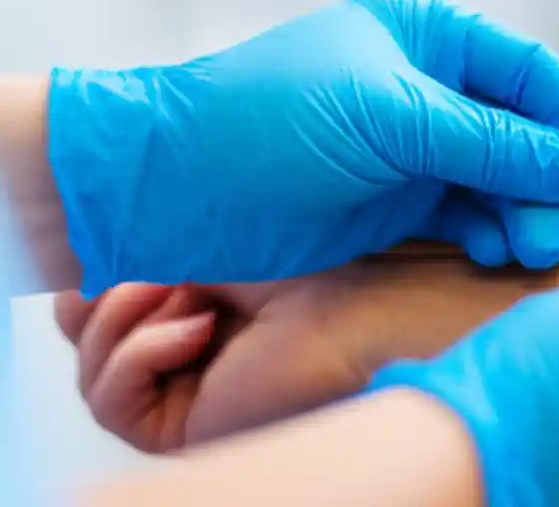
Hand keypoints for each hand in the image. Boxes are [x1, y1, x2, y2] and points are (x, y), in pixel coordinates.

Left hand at [48, 0, 558, 294]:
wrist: (167, 188)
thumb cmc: (266, 123)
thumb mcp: (390, 117)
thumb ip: (492, 142)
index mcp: (427, 33)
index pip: (531, 72)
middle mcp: (428, 86)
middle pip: (525, 131)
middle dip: (551, 179)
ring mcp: (413, 147)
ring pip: (501, 180)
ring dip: (524, 214)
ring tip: (530, 248)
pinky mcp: (396, 203)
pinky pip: (468, 216)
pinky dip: (490, 235)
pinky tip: (495, 253)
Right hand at [52, 257, 518, 452]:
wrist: (377, 304)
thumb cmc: (324, 259)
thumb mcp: (217, 227)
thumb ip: (156, 233)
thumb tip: (87, 235)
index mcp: (195, 292)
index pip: (103, 288)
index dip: (99, 260)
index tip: (122, 229)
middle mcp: (184, 345)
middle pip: (83, 329)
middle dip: (104, 288)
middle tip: (158, 264)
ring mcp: (182, 390)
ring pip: (90, 366)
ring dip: (125, 317)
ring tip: (192, 293)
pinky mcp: (182, 430)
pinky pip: (111, 401)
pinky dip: (139, 355)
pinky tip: (197, 327)